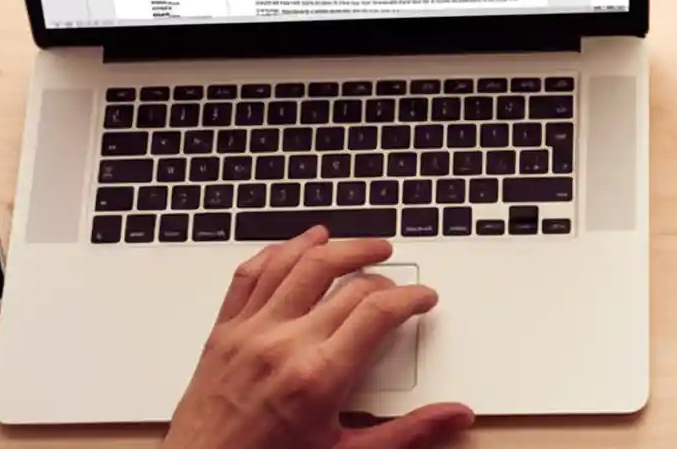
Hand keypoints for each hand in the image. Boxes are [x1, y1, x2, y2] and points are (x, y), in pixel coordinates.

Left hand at [163, 227, 473, 448]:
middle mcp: (283, 345)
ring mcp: (250, 333)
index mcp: (319, 377)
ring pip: (300, 264)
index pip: (378, 311)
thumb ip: (407, 432)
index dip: (411, 297)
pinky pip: (251, 275)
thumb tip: (454, 416)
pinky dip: (279, 252)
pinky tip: (298, 246)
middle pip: (346, 283)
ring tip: (364, 245)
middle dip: (382, 275)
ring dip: (338, 246)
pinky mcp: (223, 331)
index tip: (424, 298)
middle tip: (398, 282)